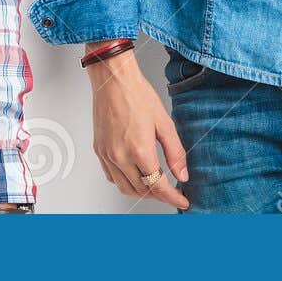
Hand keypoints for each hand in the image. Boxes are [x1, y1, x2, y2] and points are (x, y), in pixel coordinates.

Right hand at [86, 45, 189, 208]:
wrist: (113, 80)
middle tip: (172, 192)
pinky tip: (134, 174)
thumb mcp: (164, 123)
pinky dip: (124, 182)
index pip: (158, 186)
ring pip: (124, 188)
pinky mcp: (99, 150)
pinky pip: (111, 176)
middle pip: (141, 190)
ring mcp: (107, 154)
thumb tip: (182, 175)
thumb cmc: (136, 94)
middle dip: (159, 195)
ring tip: (154, 186)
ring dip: (141, 191)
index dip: (173, 197)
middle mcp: (120, 156)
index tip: (182, 200)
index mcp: (139, 150)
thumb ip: (175, 152)